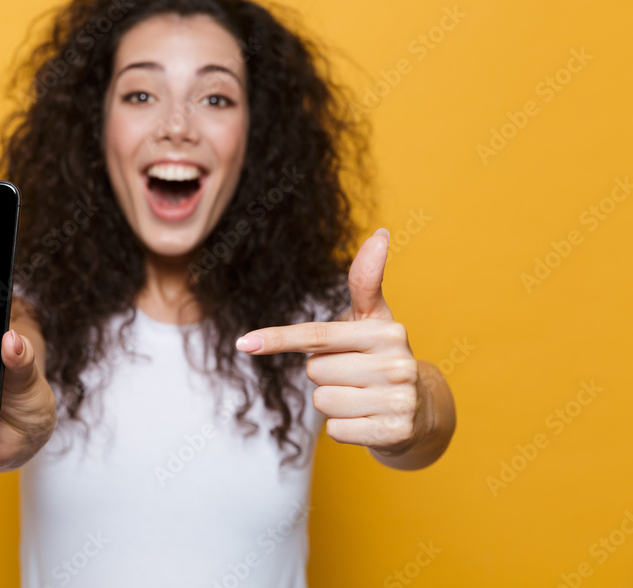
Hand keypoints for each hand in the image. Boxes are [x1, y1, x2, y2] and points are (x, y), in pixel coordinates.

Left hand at [235, 228, 434, 456]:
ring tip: (362, 397)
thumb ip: (367, 280)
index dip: (279, 338)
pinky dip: (344, 428)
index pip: (317, 336)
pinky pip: (336, 430)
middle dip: (326, 375)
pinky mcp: (394, 432)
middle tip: (355, 375)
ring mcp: (398, 399)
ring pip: (323, 402)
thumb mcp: (375, 319)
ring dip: (334, 403)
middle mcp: (396, 363)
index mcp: (386, 331)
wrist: (422, 411)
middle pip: (315, 371)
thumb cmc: (382, 357)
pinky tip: (368, 419)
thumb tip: (379, 233)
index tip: (244, 342)